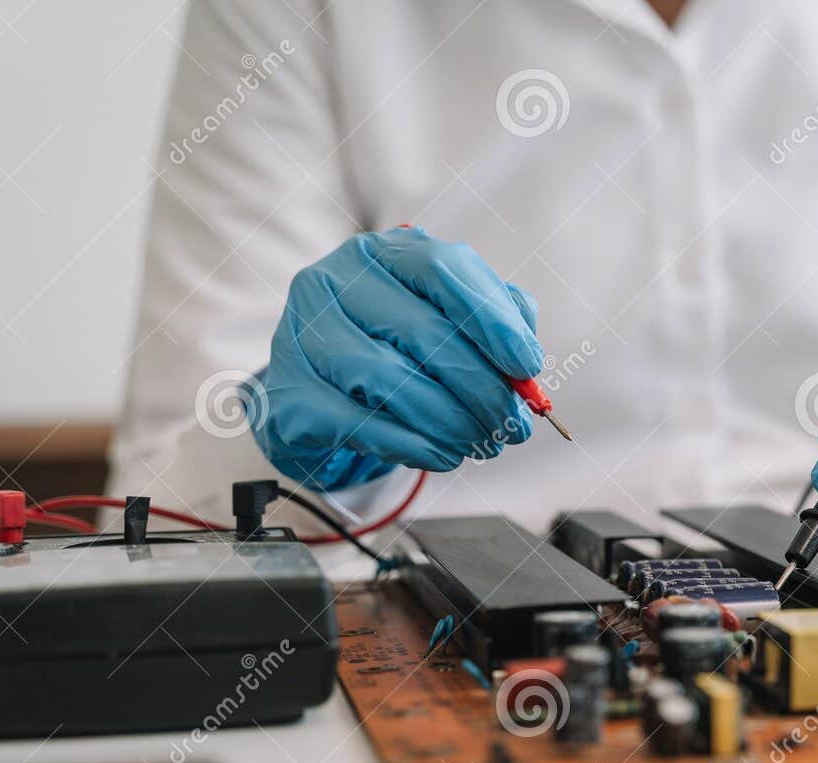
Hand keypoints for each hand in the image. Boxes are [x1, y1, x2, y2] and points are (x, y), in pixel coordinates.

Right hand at [249, 226, 542, 489]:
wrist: (321, 393)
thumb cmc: (396, 351)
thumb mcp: (450, 323)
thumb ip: (496, 326)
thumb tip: (526, 365)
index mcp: (383, 253)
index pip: (443, 270)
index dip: (492, 321)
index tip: (527, 367)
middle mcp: (335, 281)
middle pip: (423, 333)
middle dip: (482, 388)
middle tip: (513, 426)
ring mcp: (302, 333)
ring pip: (389, 380)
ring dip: (450, 422)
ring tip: (481, 443)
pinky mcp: (290, 391)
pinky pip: (359, 423)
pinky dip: (413, 445)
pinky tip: (443, 454)